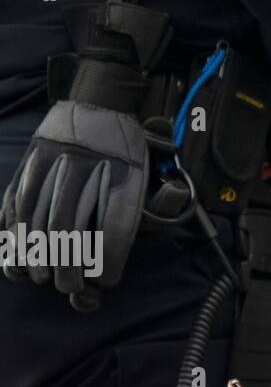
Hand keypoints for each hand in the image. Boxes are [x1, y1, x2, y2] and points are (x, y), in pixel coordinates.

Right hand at [1, 101, 148, 310]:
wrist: (99, 99)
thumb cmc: (123, 147)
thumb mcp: (140, 175)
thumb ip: (125, 215)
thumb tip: (105, 267)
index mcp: (122, 169)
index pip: (113, 224)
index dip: (107, 259)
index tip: (105, 280)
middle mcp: (84, 165)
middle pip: (67, 226)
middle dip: (67, 266)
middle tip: (70, 287)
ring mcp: (51, 162)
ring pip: (35, 218)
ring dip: (36, 256)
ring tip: (44, 277)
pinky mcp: (30, 163)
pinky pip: (14, 204)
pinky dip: (14, 234)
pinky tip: (19, 256)